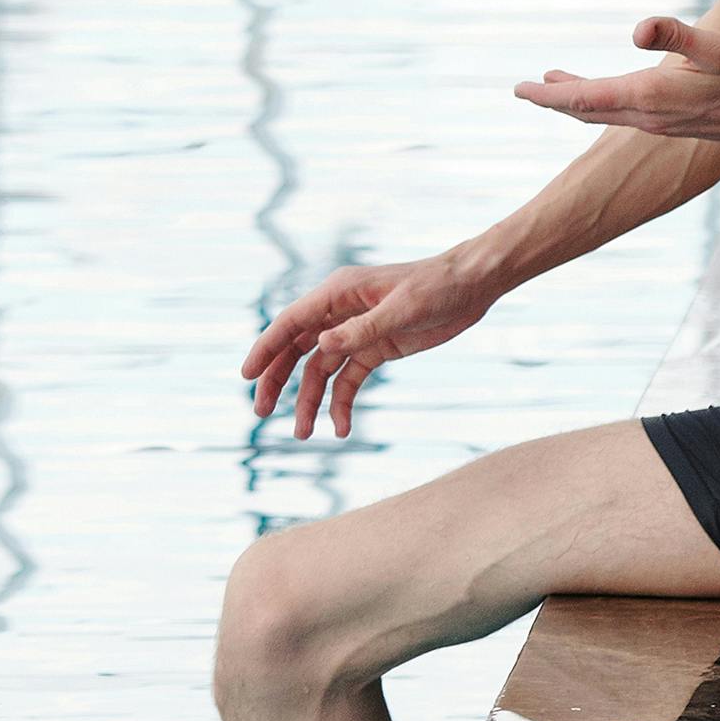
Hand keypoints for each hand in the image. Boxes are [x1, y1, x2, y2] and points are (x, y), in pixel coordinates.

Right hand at [244, 252, 484, 437]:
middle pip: (296, 350)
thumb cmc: (438, 287)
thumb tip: (320, 348)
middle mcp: (338, 313)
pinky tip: (341, 426)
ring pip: (319, 370)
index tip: (247, 376)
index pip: (290, 324)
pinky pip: (349, 379)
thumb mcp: (403, 309)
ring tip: (302, 433)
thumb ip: (361, 330)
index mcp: (337, 294)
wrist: (473, 286)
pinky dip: (342, 402)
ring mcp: (355, 333)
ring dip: (308, 400)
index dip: (266, 349)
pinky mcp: (375, 349)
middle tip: (260, 412)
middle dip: (277, 381)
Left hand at [513, 14, 719, 150]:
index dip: (549, 95)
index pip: (584, 99)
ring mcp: (661, 123)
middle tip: (522, 91)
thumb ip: (679, 35)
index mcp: (650, 97)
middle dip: (552, 99)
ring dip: (575, 101)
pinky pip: (624, 115)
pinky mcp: (675, 123)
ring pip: (605, 113)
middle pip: (586, 110)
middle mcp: (649, 117)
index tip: (519, 91)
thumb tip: (637, 29)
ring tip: (551, 86)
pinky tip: (604, 94)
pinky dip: (601, 103)